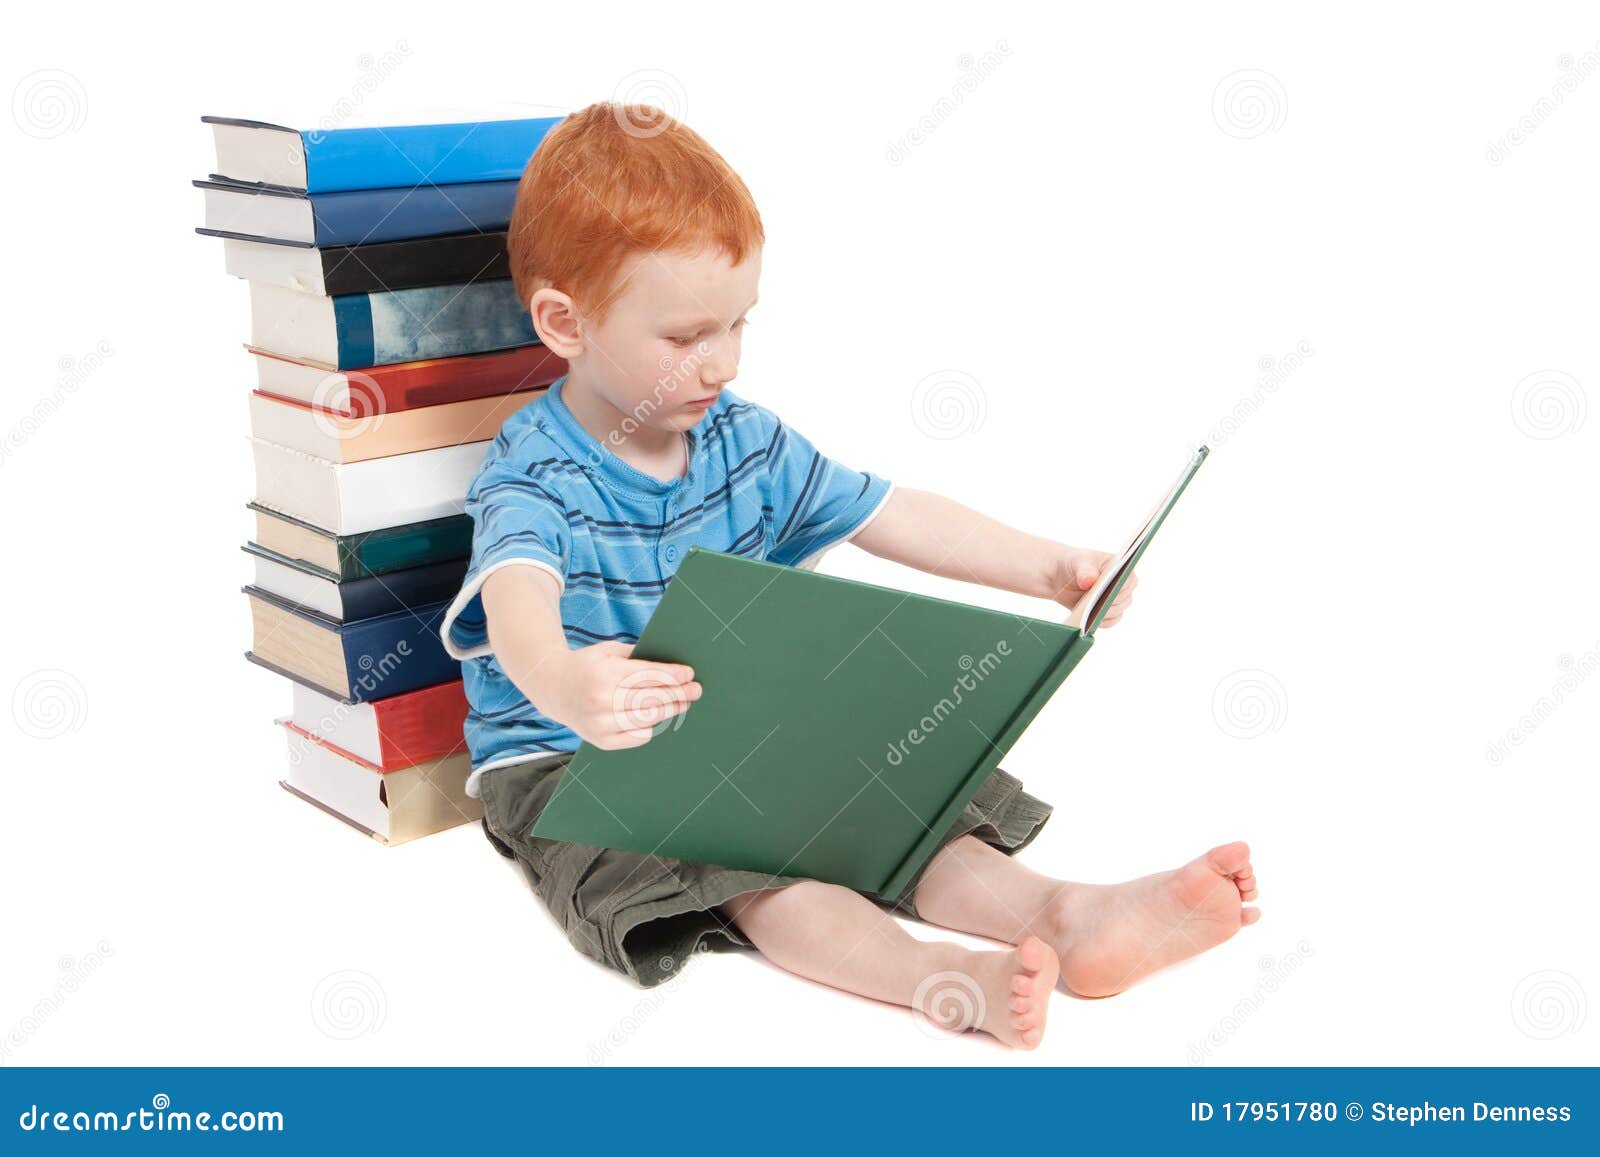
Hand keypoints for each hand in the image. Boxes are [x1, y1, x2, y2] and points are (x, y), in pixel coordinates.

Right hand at [531, 641, 701, 749]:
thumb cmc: (587, 665)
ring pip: (646, 718)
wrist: (552, 688)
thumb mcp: (607, 651)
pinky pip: (636, 736)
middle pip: (651, 698)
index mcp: (605, 674)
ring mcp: (601, 723)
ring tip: (683, 703)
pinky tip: (657, 719)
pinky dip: (649, 728)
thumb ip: (635, 656)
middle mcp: (602, 700)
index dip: (672, 675)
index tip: (689, 674)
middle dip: (677, 693)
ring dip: (670, 711)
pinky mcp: (601, 740)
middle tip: (696, 690)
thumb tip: (671, 666)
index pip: (648, 676)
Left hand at [1048, 546, 1137, 628]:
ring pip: (1117, 611)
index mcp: (1121, 567)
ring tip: (1090, 614)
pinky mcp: (1108, 612)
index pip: (1128, 579)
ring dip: (1104, 613)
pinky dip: (1100, 621)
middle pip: (1124, 598)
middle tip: (1096, 605)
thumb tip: (1090, 581)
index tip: (1110, 590)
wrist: (1064, 577)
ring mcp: (1117, 600)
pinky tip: (1089, 622)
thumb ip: (1085, 571)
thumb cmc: (1076, 564)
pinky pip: (1109, 621)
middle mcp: (1123, 584)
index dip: (1121, 586)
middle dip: (1110, 602)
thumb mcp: (1078, 563)